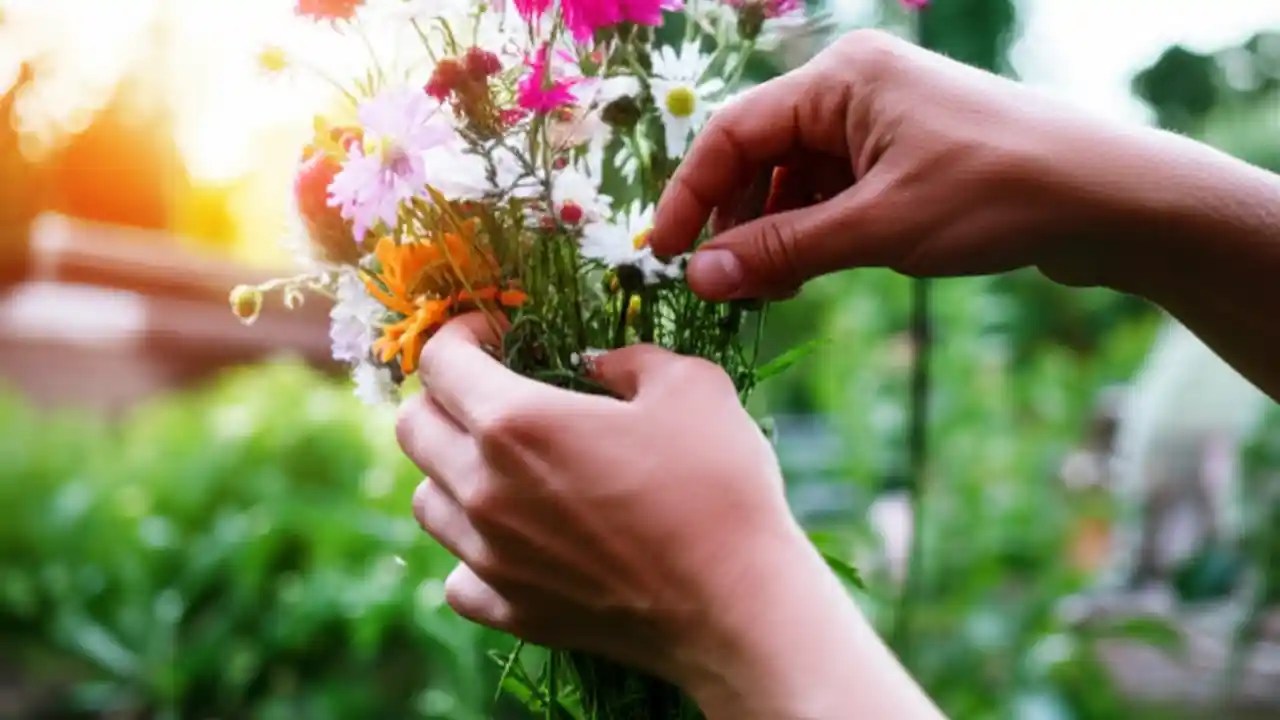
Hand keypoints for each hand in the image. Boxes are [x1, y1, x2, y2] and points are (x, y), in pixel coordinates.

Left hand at [397, 315, 942, 718]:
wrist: (738, 605)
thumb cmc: (718, 487)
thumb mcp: (690, 387)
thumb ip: (629, 359)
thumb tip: (596, 363)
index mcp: (516, 422)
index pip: (440, 360)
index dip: (461, 332)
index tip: (496, 332)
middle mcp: (483, 489)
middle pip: (412, 428)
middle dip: (443, 396)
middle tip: (492, 390)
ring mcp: (490, 558)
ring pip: (425, 501)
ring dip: (450, 472)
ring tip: (502, 466)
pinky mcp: (511, 611)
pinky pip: (457, 576)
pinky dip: (473, 552)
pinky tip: (515, 540)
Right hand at [651, 29, 1254, 298]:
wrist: (1109, 199)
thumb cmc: (996, 195)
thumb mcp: (878, 228)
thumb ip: (783, 251)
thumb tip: (702, 278)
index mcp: (842, 78)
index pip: (734, 132)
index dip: (691, 196)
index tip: (665, 256)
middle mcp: (855, 87)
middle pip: (761, 153)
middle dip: (736, 219)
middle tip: (720, 284)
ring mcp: (882, 120)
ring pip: (796, 177)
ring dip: (775, 231)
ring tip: (766, 288)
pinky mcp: (906, 154)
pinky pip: (835, 190)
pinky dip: (814, 230)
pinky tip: (806, 272)